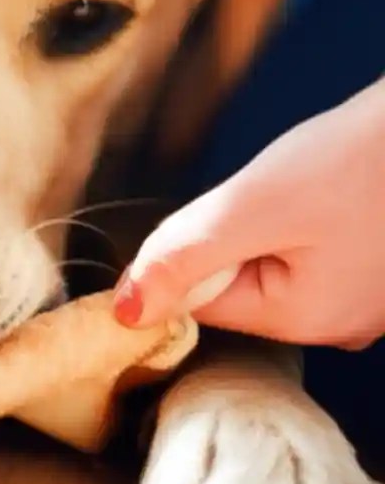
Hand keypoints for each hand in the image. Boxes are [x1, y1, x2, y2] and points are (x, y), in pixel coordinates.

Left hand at [114, 77, 384, 349]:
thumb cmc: (362, 158)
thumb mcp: (253, 205)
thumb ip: (183, 258)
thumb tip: (124, 312)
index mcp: (304, 322)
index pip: (200, 304)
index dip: (184, 256)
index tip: (214, 211)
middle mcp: (339, 325)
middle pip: (236, 285)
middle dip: (234, 235)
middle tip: (275, 191)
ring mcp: (365, 299)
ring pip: (275, 263)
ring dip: (271, 223)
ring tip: (312, 187)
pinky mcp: (377, 267)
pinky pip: (315, 249)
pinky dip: (309, 217)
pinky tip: (334, 190)